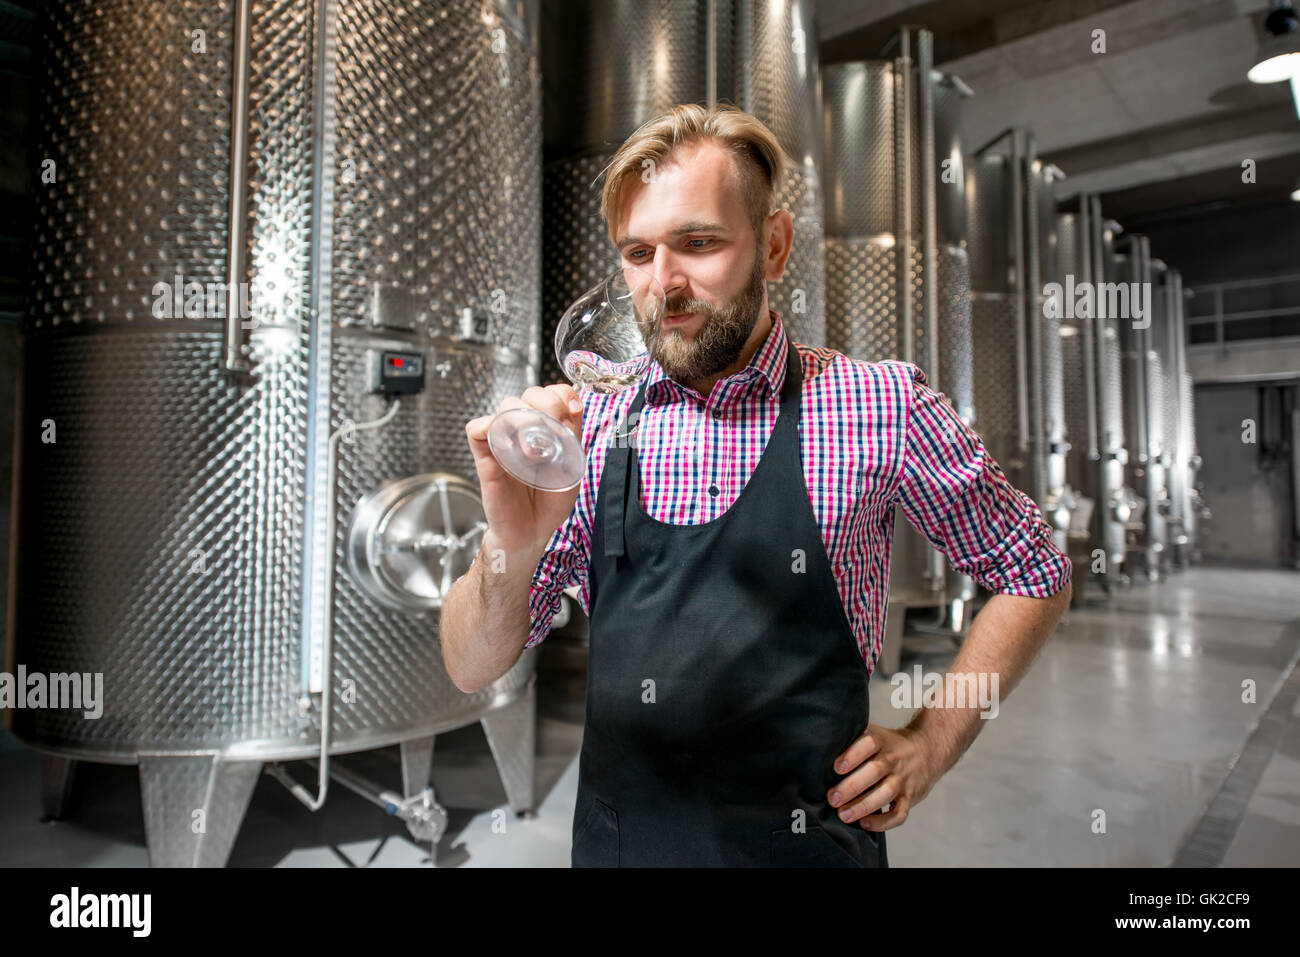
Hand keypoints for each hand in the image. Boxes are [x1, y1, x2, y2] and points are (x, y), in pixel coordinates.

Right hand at [464, 384, 583, 556]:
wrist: (530, 532)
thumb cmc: (549, 503)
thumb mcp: (572, 468)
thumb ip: (573, 438)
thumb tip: (572, 412)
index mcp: (548, 430)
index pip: (553, 393)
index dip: (562, 395)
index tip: (571, 412)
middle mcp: (526, 430)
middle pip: (531, 393)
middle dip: (549, 404)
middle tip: (557, 430)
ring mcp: (504, 440)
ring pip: (507, 405)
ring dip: (525, 418)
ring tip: (534, 451)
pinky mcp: (485, 456)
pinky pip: (476, 429)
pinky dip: (488, 425)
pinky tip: (506, 444)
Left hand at [826, 723, 942, 831]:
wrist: (928, 750)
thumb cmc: (889, 745)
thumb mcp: (875, 733)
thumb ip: (853, 738)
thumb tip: (818, 743)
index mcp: (881, 741)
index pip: (868, 744)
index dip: (852, 755)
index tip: (836, 767)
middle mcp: (892, 760)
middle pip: (874, 772)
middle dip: (851, 787)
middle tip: (832, 798)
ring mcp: (903, 779)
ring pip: (885, 794)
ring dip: (863, 806)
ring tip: (843, 815)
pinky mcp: (910, 798)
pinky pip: (899, 813)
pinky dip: (883, 822)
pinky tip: (865, 824)